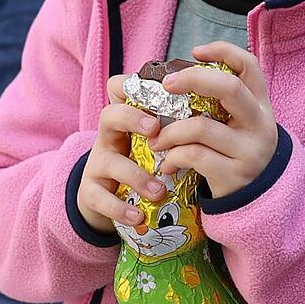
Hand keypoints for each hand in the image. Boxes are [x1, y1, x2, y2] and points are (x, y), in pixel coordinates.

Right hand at [77, 85, 170, 235]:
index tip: (159, 91)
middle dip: (131, 119)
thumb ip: (174, 133)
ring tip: (158, 191)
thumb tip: (214, 121)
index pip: (119, 90)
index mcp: (126, 121)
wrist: (104, 200)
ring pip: (109, 161)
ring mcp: (97, 165)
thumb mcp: (153, 145)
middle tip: (156, 129)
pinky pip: (101, 198)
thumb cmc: (139, 165)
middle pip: (109, 115)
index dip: (132, 85)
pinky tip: (139, 217)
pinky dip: (120, 209)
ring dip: (135, 175)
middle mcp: (108, 138)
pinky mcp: (90, 192)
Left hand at [151, 43, 280, 199]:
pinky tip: (166, 164)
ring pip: (201, 126)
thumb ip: (215, 104)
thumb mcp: (237, 125)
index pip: (249, 66)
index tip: (195, 51)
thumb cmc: (233, 153)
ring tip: (156, 140)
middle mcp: (260, 123)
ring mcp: (249, 150)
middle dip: (192, 79)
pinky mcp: (234, 174)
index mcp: (259, 104)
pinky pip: (194, 156)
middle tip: (166, 86)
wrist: (257, 201)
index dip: (223, 51)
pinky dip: (173, 157)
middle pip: (229, 87)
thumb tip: (168, 78)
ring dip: (169, 132)